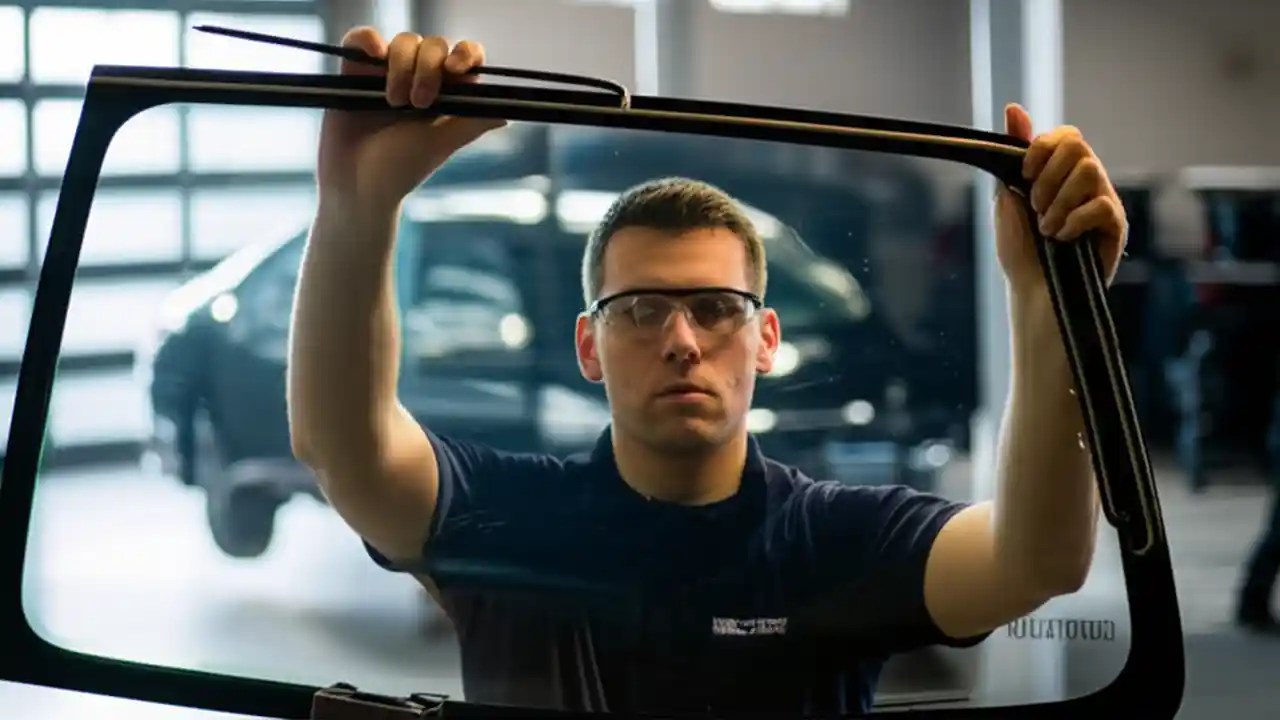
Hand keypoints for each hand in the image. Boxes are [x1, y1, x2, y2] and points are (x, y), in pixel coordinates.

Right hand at [316, 27, 506, 210]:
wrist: (354, 184)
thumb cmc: (400, 169)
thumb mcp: (440, 144)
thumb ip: (471, 124)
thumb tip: (507, 115)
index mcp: (447, 95)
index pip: (464, 58)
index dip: (465, 54)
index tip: (455, 69)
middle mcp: (419, 79)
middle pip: (433, 46)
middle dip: (428, 67)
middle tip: (418, 103)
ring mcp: (387, 73)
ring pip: (403, 41)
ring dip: (401, 65)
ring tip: (393, 102)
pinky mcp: (354, 70)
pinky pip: (362, 39)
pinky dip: (368, 40)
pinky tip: (374, 56)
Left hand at [994, 103, 1126, 294]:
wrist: (1031, 291)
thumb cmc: (1020, 248)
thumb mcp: (1008, 196)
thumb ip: (1014, 154)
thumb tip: (1014, 108)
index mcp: (1063, 172)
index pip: (1067, 135)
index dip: (1042, 148)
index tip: (1024, 174)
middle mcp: (1088, 182)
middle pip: (1079, 146)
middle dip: (1048, 176)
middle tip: (1036, 206)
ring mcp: (1104, 201)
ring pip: (1090, 171)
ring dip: (1058, 201)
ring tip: (1047, 228)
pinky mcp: (1115, 226)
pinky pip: (1101, 204)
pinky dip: (1074, 220)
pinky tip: (1063, 237)